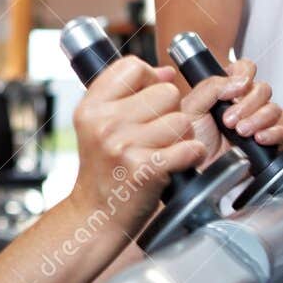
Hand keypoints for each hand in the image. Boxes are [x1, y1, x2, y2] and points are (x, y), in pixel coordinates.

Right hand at [69, 56, 208, 234]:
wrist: (96, 216)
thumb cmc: (104, 171)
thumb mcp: (98, 125)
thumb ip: (128, 94)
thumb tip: (166, 72)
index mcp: (92, 107)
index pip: (133, 66)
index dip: (150, 79)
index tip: (149, 101)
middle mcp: (105, 123)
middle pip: (166, 92)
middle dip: (170, 113)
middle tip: (155, 137)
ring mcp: (123, 146)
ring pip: (181, 120)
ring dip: (181, 138)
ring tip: (163, 153)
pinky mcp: (145, 169)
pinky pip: (189, 147)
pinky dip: (190, 157)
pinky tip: (175, 166)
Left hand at [179, 57, 282, 163]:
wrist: (194, 171)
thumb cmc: (189, 142)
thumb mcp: (191, 108)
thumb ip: (211, 87)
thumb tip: (239, 81)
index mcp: (225, 91)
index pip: (245, 69)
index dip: (245, 74)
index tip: (238, 88)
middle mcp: (243, 103)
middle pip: (263, 89)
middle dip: (248, 104)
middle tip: (230, 120)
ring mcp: (256, 122)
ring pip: (273, 109)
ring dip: (257, 119)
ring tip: (240, 132)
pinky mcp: (267, 142)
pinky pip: (282, 132)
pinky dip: (272, 133)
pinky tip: (258, 139)